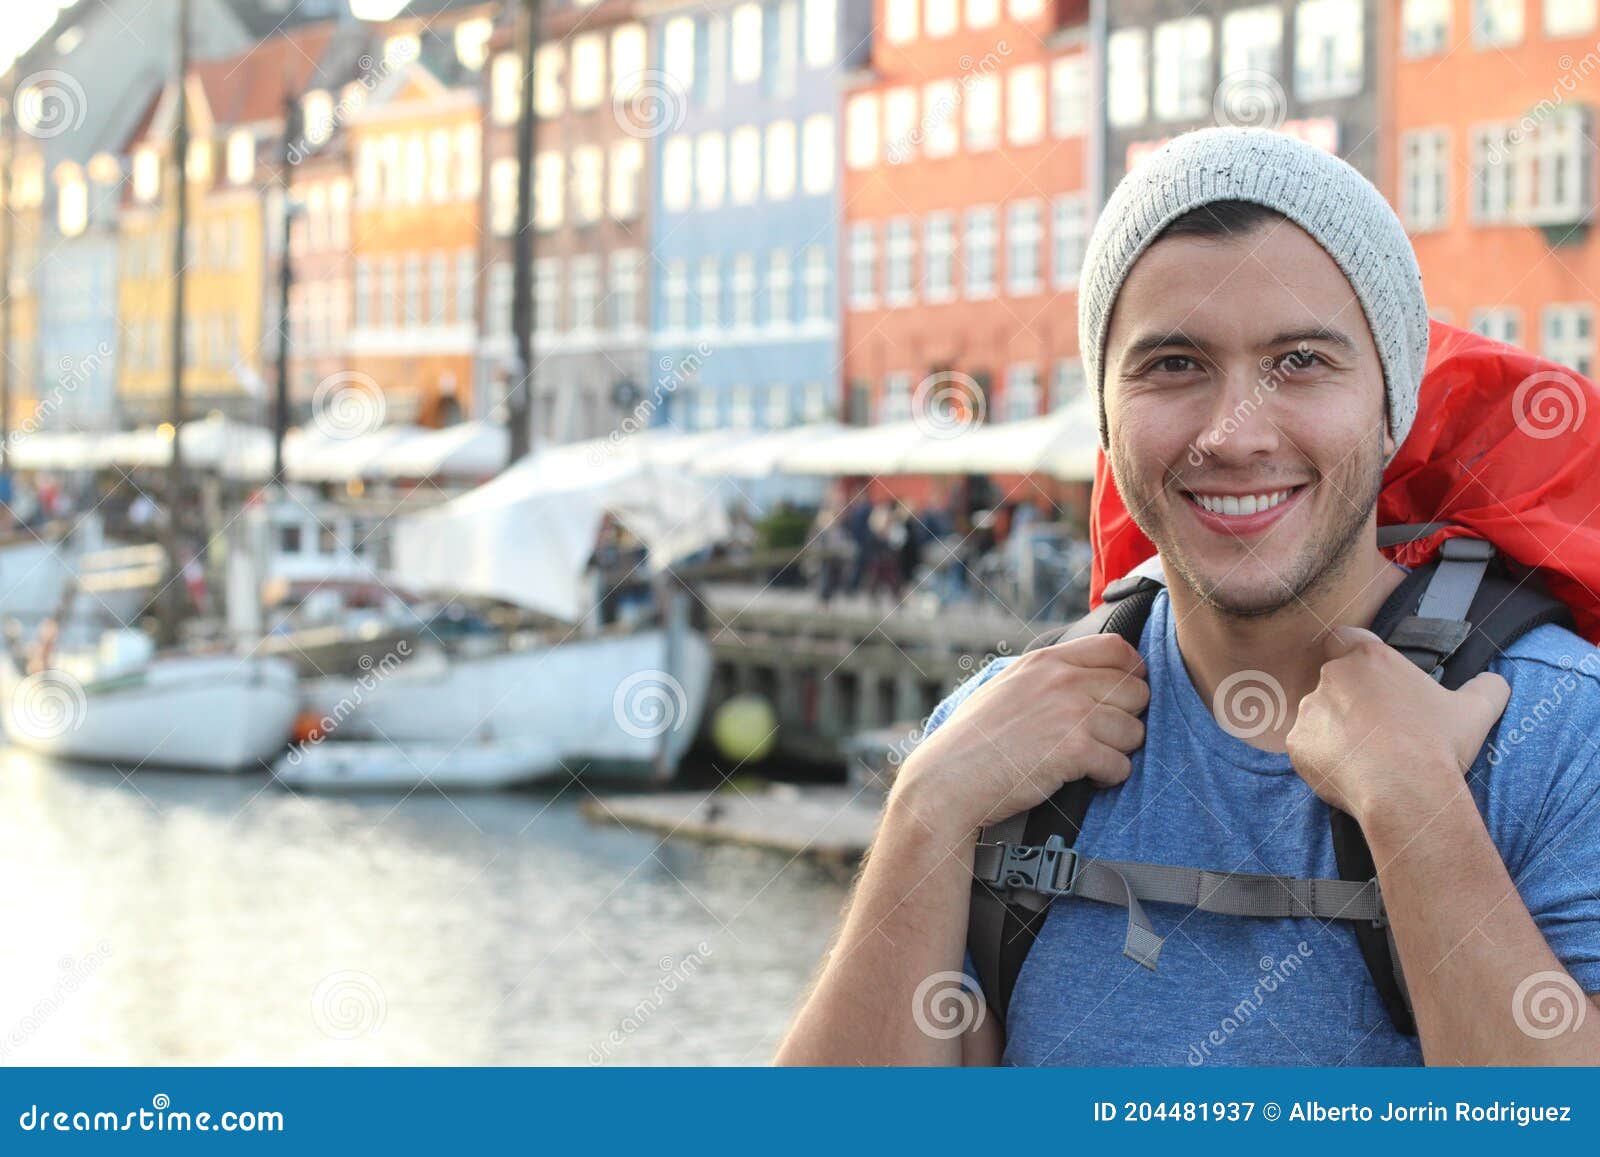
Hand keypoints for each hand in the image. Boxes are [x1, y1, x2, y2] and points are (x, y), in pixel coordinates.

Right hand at [893, 634, 1149, 835]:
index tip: (1125, 696)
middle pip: (1136, 691)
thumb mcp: (1007, 687)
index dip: (1132, 673)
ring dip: (1119, 751)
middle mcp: (1063, 680)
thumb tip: (1084, 677)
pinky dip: (1109, 777)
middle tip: (1104, 737)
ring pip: (1134, 731)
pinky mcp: (1076, 750)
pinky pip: (1122, 765)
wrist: (950, 779)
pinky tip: (1087, 778)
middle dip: (1128, 718)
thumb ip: (1046, 676)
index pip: (1117, 648)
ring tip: (1090, 760)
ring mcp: (1071, 713)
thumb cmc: (973, 741)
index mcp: (1045, 661)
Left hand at [1285, 625, 1510, 822]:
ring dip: (1335, 729)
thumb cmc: (1437, 745)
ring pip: (1318, 714)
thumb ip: (1487, 688)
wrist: (1404, 790)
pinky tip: (1349, 772)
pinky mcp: (1297, 742)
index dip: (1350, 651)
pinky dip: (1322, 757)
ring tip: (1367, 757)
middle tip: (1379, 730)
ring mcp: (1310, 709)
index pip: (1344, 637)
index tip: (1367, 677)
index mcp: (1370, 659)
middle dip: (1351, 701)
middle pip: (1334, 681)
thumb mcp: (1476, 711)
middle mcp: (1333, 676)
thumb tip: (1495, 682)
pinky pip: (1307, 746)